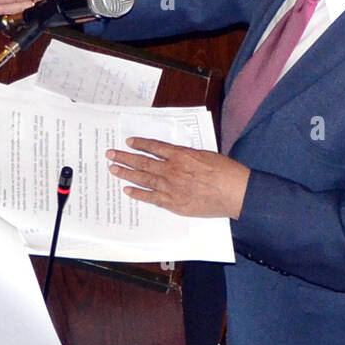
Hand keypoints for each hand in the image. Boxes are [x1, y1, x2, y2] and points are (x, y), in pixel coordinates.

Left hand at [107, 138, 249, 217]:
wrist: (234, 193)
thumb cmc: (225, 172)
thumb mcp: (206, 155)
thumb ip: (188, 156)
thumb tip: (176, 156)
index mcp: (181, 155)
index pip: (155, 147)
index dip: (141, 144)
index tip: (129, 141)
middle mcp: (172, 170)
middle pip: (143, 163)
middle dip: (125, 158)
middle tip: (110, 154)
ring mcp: (171, 187)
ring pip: (143, 179)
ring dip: (126, 174)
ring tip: (113, 169)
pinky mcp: (173, 203)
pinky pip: (151, 198)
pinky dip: (138, 194)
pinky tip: (127, 190)